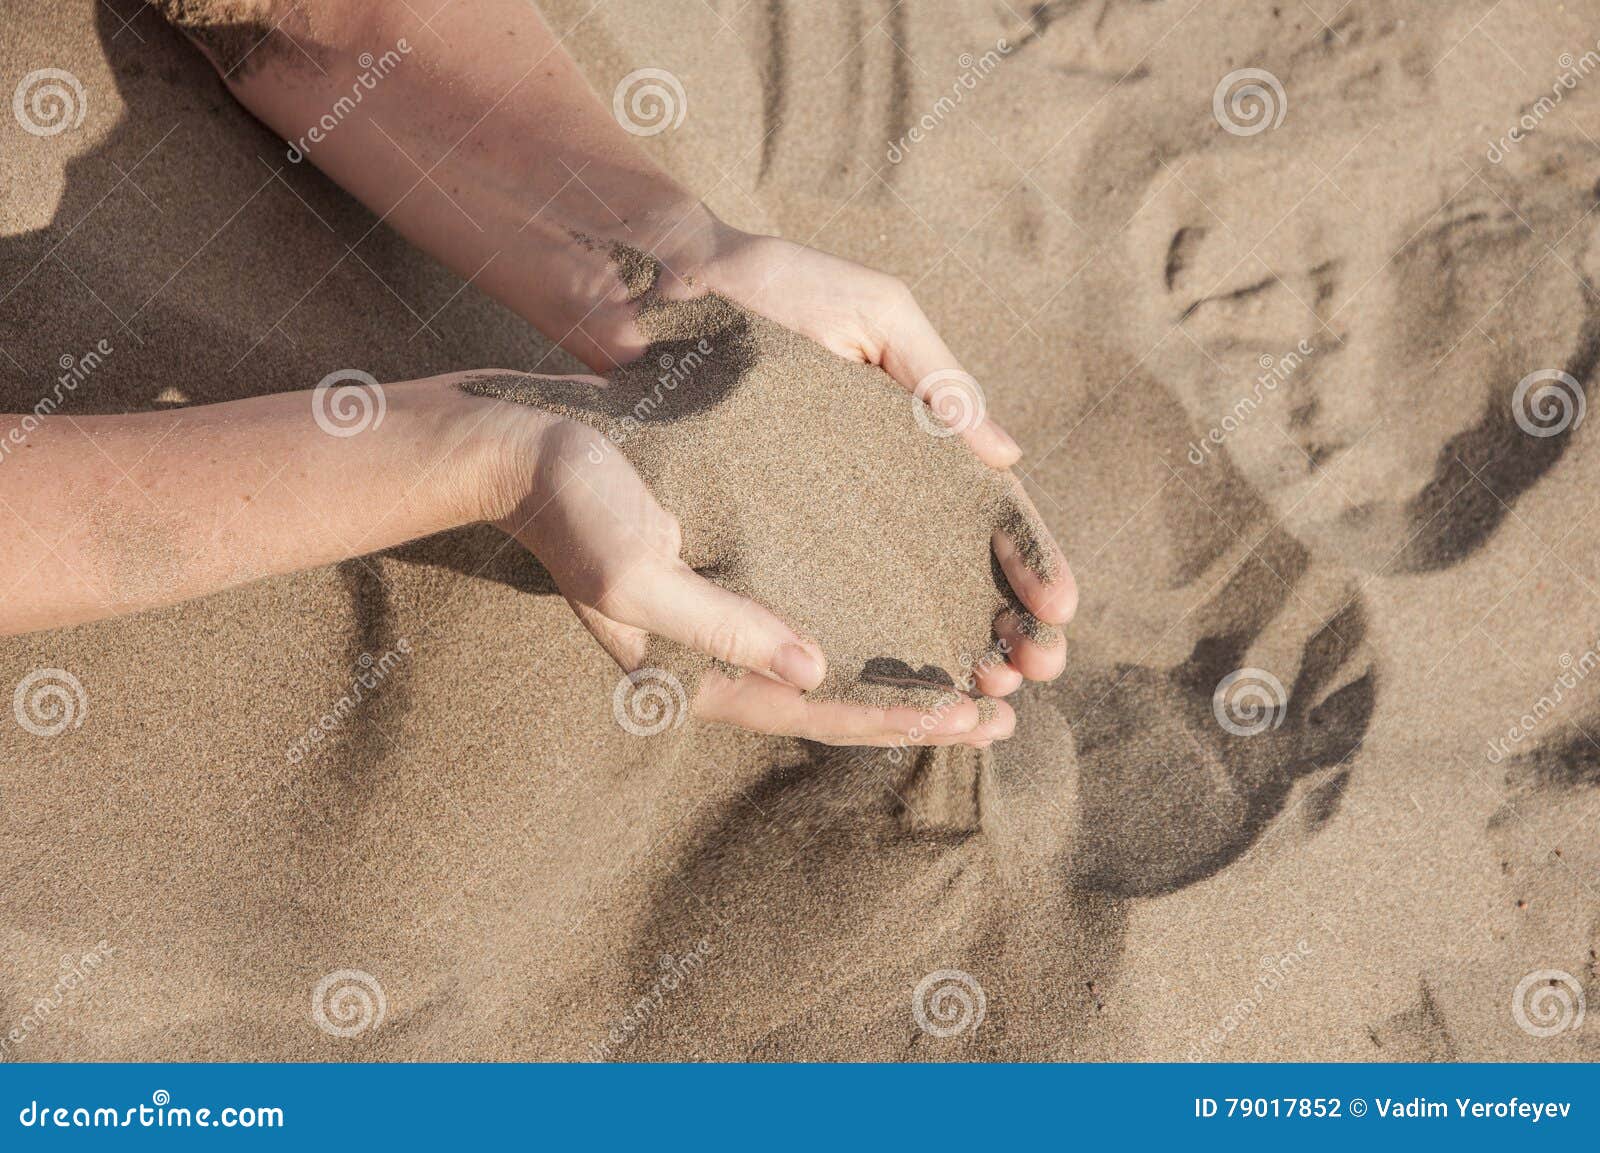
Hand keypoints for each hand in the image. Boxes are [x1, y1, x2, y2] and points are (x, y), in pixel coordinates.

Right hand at [475, 388, 1014, 745]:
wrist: (524, 448)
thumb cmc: (575, 505)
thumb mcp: (638, 571)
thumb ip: (724, 628)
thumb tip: (815, 668)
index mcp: (697, 671)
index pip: (819, 710)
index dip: (901, 719)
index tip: (980, 720)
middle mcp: (719, 660)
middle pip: (837, 701)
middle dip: (920, 713)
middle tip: (1006, 715)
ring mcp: (726, 624)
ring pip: (833, 665)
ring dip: (903, 675)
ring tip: (981, 680)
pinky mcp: (731, 582)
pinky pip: (815, 617)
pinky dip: (870, 627)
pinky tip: (912, 619)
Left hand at [655, 221, 1077, 696]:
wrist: (662, 290)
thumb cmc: (776, 288)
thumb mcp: (872, 316)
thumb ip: (938, 379)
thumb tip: (1009, 459)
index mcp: (912, 437)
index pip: (987, 513)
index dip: (1028, 562)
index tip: (1063, 607)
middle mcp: (872, 489)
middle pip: (955, 573)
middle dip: (1004, 626)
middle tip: (1036, 672)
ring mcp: (818, 519)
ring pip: (899, 602)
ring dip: (948, 651)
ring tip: (989, 696)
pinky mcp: (760, 539)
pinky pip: (821, 602)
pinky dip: (864, 645)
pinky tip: (895, 688)